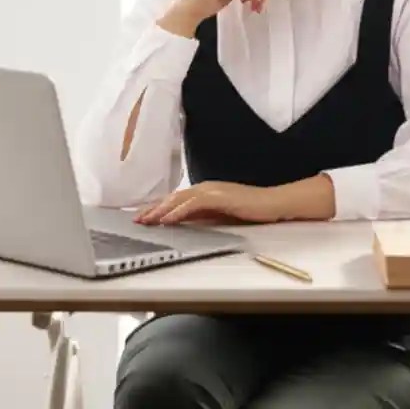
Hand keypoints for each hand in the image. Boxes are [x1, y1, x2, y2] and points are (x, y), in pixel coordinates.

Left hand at [134, 181, 285, 225]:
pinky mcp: (219, 196)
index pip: (175, 200)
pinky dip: (179, 212)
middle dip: (153, 209)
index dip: (157, 208)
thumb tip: (182, 224)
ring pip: (179, 199)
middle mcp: (204, 187)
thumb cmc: (249, 209)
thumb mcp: (219, 215)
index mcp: (203, 191)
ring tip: (147, 220)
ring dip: (161, 210)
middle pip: (172, 198)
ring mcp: (211, 190)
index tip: (142, 217)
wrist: (273, 204)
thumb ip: (201, 216)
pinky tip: (168, 220)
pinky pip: (194, 204)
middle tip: (136, 220)